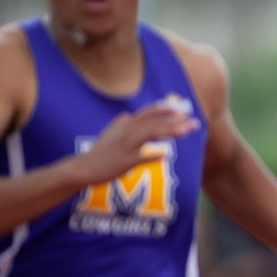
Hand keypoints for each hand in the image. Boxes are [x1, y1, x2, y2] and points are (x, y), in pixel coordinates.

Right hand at [77, 100, 197, 185]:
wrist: (84, 168)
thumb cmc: (100, 152)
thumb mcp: (109, 135)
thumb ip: (120, 125)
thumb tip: (127, 116)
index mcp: (125, 125)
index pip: (148, 113)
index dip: (165, 109)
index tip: (182, 108)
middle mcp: (126, 132)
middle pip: (153, 123)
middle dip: (175, 121)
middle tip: (193, 120)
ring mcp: (125, 146)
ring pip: (149, 135)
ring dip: (168, 131)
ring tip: (186, 130)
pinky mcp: (124, 161)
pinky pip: (141, 157)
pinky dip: (153, 155)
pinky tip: (166, 154)